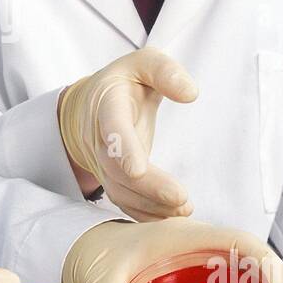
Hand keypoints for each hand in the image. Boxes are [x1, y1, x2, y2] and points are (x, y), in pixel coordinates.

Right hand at [58, 48, 197, 219]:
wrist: (92, 104)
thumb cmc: (125, 82)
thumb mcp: (143, 62)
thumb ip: (165, 71)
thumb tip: (190, 93)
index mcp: (106, 104)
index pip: (111, 127)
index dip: (122, 149)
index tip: (137, 169)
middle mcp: (99, 138)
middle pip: (116, 168)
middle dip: (147, 186)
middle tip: (180, 198)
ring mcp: (102, 162)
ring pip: (120, 190)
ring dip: (150, 205)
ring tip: (185, 210)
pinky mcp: (113, 179)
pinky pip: (125, 201)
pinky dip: (146, 214)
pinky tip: (172, 219)